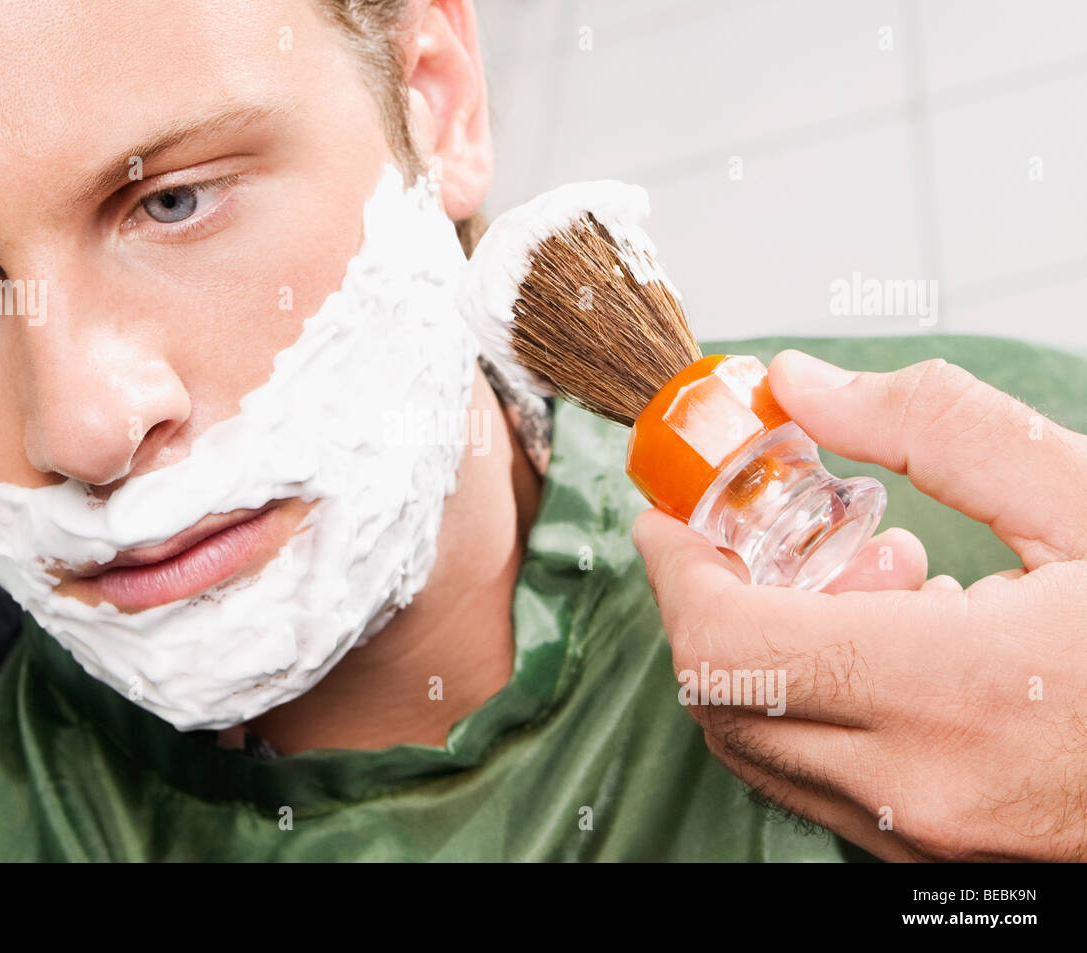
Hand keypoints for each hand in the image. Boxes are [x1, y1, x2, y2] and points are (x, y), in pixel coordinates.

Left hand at [633, 350, 1086, 860]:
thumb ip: (933, 427)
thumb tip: (800, 384)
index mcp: (954, 692)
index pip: (727, 646)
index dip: (675, 570)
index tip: (673, 514)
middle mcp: (921, 785)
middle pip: (720, 698)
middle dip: (711, 601)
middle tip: (757, 532)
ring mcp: (925, 837)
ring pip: (757, 743)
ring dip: (764, 651)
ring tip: (865, 580)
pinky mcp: (934, 854)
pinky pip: (812, 775)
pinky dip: (809, 702)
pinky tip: (897, 641)